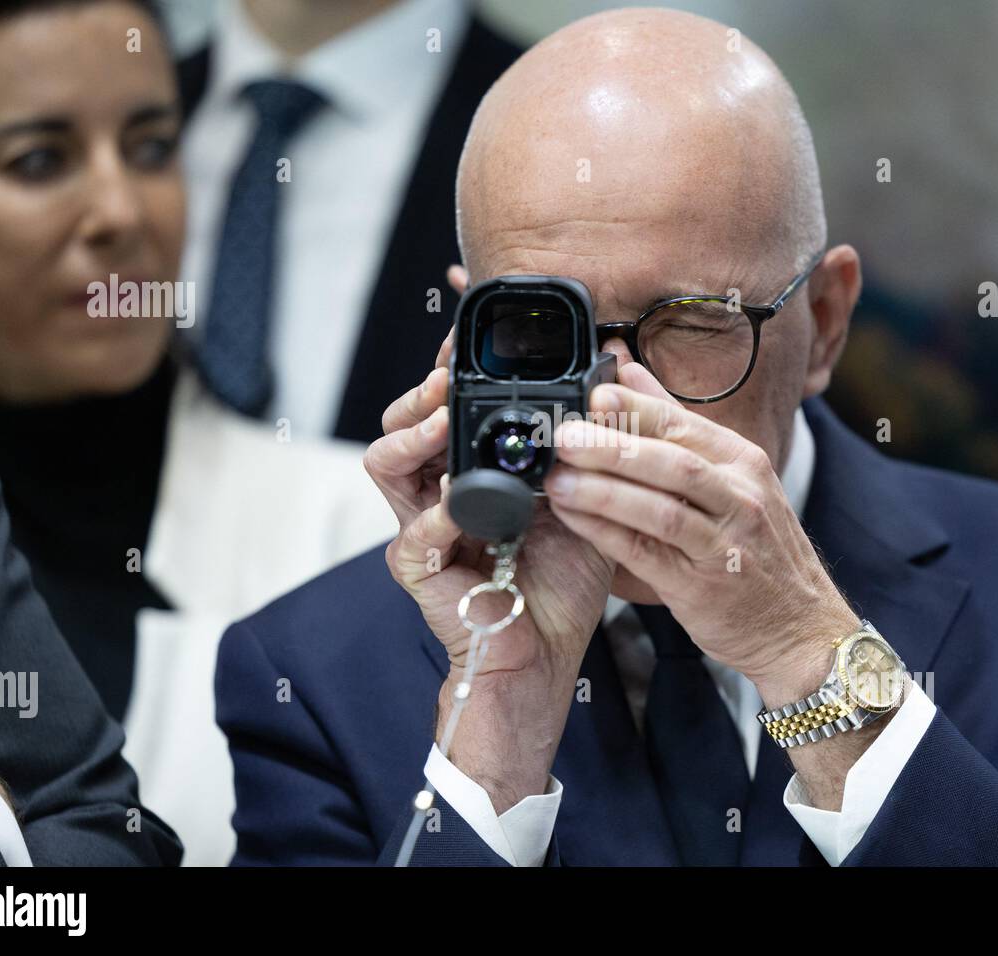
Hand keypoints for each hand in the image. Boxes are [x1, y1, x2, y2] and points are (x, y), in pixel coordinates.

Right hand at [361, 264, 615, 807]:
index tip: (466, 344)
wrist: (548, 652)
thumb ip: (585, 450)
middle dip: (420, 392)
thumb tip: (612, 385)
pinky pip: (413, 534)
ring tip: (440, 418)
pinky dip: (434, 516)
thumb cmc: (559, 580)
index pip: (444, 409)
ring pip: (386, 463)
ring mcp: (421, 529)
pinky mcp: (420, 569)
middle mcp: (437, 493)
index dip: (447, 372)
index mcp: (472, 472)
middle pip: (400, 424)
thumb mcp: (584, 499)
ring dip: (412, 435)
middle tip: (446, 374)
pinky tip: (458, 506)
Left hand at [543, 364, 858, 703]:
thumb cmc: (757, 550)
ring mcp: (725, 542)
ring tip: (558, 479)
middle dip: (612, 446)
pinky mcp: (703, 586)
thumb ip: (676, 426)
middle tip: (564, 437)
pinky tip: (574, 520)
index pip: (683, 424)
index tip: (592, 393)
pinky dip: (607, 534)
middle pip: (672, 461)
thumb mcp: (732, 480)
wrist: (801, 627)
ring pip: (660, 508)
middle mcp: (741, 497)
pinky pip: (647, 554)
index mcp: (743, 463)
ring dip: (604, 492)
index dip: (634, 407)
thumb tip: (626, 373)